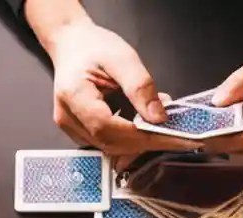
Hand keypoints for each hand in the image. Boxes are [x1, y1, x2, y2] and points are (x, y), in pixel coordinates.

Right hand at [41, 19, 199, 155]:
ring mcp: (70, 127)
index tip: (175, 137)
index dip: (143, 136)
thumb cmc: (93, 47)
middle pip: (111, 143)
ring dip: (139, 140)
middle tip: (175, 131)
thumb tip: (158, 118)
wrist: (72, 45)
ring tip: (157, 121)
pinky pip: (107, 143)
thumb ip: (140, 87)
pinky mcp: (78, 132)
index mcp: (74, 95)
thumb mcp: (123, 57)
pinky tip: (141, 122)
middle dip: (146, 141)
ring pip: (111, 147)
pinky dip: (129, 137)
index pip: (109, 128)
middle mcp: (67, 117)